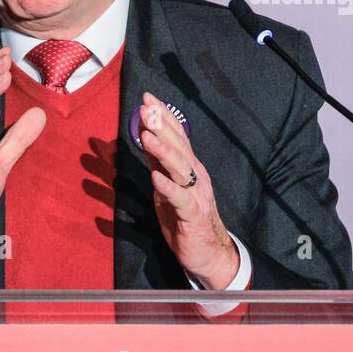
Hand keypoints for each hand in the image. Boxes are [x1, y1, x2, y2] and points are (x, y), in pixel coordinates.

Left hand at [138, 91, 238, 288]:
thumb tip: (144, 136)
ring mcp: (196, 195)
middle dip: (162, 126)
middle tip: (146, 108)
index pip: (176, 136)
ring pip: (180, 168)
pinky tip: (156, 178)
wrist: (208, 253)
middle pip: (179, 147)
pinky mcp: (192, 216)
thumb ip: (157, 163)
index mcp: (189, 167)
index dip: (163, 116)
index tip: (148, 97)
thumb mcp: (166, 186)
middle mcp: (195, 176)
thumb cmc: (185, 218)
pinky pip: (180, 199)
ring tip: (147, 136)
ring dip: (163, 151)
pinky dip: (168, 188)